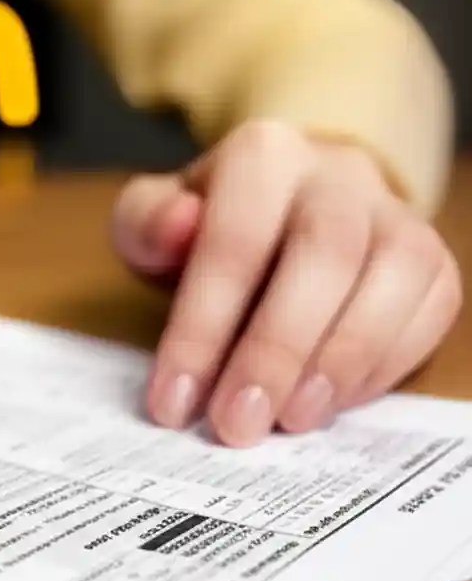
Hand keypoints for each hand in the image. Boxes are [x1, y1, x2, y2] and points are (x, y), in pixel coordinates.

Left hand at [111, 120, 461, 445]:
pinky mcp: (432, 263)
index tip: (173, 402)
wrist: (286, 208)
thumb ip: (147, 224)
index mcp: (263, 156)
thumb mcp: (152, 221)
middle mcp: (339, 174)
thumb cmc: (207, 227)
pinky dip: (382, 366)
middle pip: (326, 257)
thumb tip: (177, 228)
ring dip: (340, 363)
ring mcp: (396, 216)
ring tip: (288, 420)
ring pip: (392, 279)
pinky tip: (329, 403)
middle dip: (277, 352)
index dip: (202, 329)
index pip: (234, 241)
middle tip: (237, 423)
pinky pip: (428, 310)